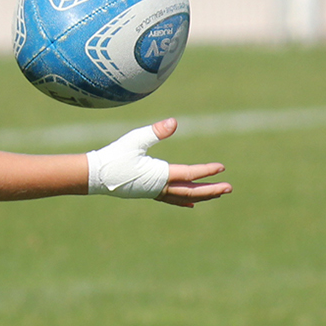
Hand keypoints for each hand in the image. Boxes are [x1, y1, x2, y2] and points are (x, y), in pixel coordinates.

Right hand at [85, 119, 230, 204]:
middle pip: (191, 191)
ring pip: (183, 196)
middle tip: (229, 188)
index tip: (222, 168)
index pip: (189, 174)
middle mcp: (160, 187)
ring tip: (217, 194)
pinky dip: (184, 200)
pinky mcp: (148, 192)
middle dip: (211, 189)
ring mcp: (154, 192)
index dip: (206, 171)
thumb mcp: (135, 140)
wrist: (95, 175)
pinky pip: (172, 199)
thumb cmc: (114, 155)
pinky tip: (192, 203)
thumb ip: (155, 131)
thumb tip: (174, 122)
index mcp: (160, 175)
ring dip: (202, 195)